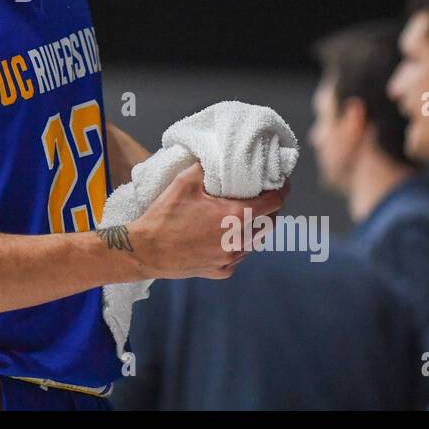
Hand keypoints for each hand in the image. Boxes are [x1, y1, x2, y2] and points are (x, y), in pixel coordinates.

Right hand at [131, 160, 288, 279]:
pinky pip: (239, 257)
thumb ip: (206, 167)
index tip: (282, 181)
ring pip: (255, 242)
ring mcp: (230, 259)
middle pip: (269, 224)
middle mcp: (238, 240)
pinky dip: (238, 245)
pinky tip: (226, 236)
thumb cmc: (164, 216)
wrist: (146, 251)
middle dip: (270, 209)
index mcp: (235, 216)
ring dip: (254, 228)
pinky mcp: (221, 271)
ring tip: (244, 216)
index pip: (274, 202)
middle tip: (263, 197)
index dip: (281, 189)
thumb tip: (217, 156)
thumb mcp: (184, 182)